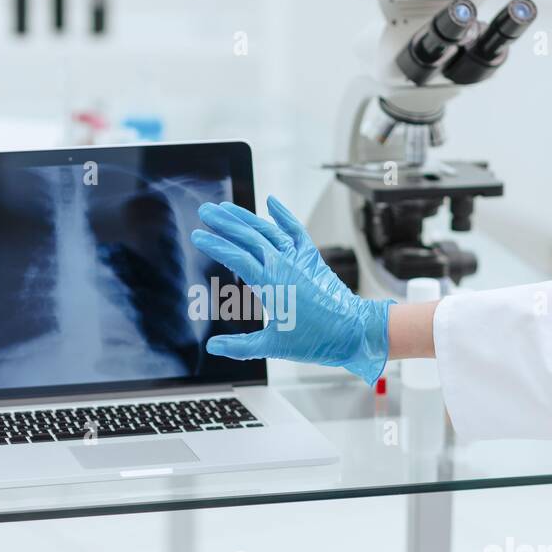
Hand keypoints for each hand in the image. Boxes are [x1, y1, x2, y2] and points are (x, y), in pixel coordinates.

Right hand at [190, 196, 392, 384]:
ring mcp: (298, 259)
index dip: (215, 245)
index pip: (236, 257)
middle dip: (225, 222)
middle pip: (248, 237)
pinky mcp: (312, 258)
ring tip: (227, 208)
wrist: (353, 330)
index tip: (198, 236)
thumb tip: (214, 347)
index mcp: (271, 283)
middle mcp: (283, 265)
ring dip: (246, 217)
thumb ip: (241, 346)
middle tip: (205, 210)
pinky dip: (284, 216)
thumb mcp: (274, 346)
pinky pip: (296, 231)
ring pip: (268, 230)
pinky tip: (272, 203)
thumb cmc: (318, 339)